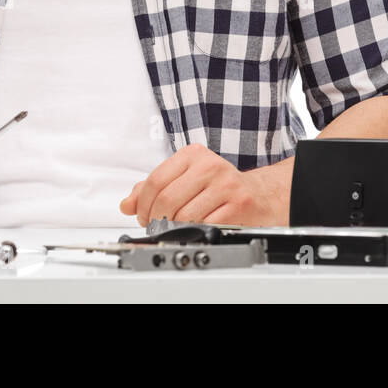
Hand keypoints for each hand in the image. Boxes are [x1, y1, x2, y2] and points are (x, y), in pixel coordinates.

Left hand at [118, 143, 290, 226]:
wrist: (259, 195)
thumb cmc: (219, 187)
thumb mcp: (184, 179)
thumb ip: (153, 189)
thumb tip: (127, 204)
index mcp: (193, 154)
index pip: (155, 180)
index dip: (143, 204)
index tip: (143, 216)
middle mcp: (209, 166)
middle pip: (166, 199)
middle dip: (155, 219)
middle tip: (156, 227)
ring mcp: (225, 184)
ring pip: (183, 215)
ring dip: (173, 229)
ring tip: (175, 229)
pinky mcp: (238, 204)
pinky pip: (204, 225)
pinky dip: (194, 232)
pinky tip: (194, 230)